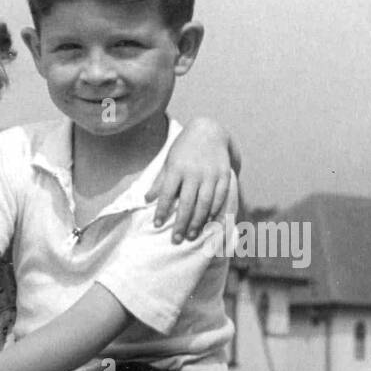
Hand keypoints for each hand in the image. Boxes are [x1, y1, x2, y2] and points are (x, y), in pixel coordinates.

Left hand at [146, 118, 232, 243]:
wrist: (209, 131)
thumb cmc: (184, 149)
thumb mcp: (169, 161)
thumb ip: (160, 181)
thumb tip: (146, 199)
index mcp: (177, 168)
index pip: (167, 193)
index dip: (162, 210)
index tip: (156, 225)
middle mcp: (195, 172)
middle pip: (188, 202)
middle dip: (181, 223)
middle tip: (176, 240)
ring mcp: (211, 174)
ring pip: (205, 202)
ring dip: (198, 221)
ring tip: (191, 236)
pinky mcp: (224, 175)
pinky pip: (221, 196)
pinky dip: (215, 211)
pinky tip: (209, 223)